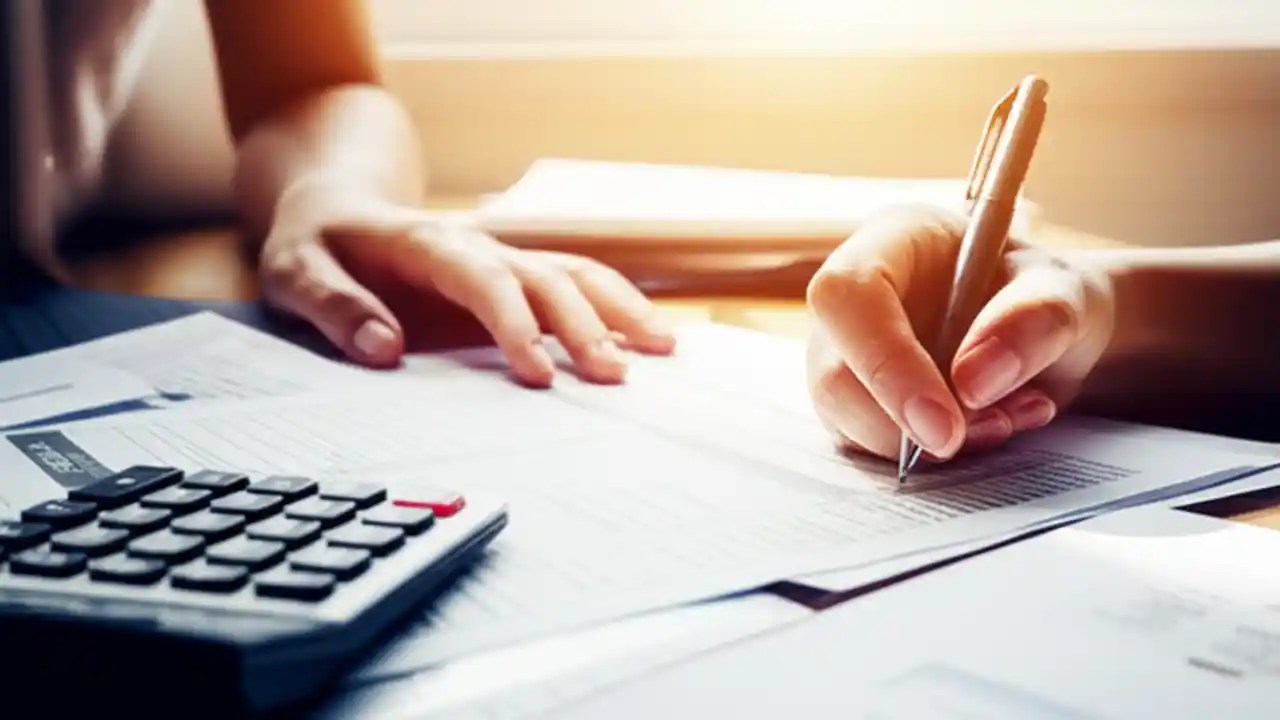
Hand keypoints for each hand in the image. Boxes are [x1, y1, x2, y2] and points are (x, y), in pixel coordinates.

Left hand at [257, 181, 674, 384]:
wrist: (334, 210)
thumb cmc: (316, 246)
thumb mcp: (296, 274)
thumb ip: (336, 308)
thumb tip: (385, 350)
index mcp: (427, 246)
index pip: (483, 281)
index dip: (514, 324)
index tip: (537, 373)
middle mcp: (478, 247)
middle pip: (545, 277)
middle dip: (583, 325)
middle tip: (613, 377)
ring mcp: (501, 261)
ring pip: (573, 273)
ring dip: (618, 307)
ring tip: (663, 348)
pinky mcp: (512, 279)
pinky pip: (572, 284)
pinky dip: (614, 305)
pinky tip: (648, 334)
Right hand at [805, 206, 1114, 459]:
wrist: (1050, 335)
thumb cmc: (1044, 296)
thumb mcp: (1066, 292)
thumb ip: (1033, 320)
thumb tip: (973, 383)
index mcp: (889, 244)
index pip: (847, 296)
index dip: (884, 361)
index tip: (943, 423)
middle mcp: (852, 303)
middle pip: (832, 374)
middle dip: (906, 425)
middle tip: (991, 430)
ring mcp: (847, 358)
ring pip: (846, 422)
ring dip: (926, 445)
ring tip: (1008, 420)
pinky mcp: (858, 406)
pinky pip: (870, 449)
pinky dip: (931, 457)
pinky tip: (990, 429)